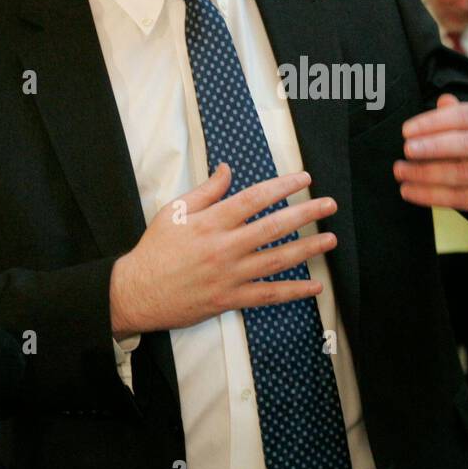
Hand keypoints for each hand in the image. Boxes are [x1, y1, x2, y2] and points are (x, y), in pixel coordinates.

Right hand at [109, 164, 336, 337]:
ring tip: (331, 239)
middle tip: (330, 205)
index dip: (283, 186)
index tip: (304, 178)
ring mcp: (229, 275)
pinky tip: (314, 287)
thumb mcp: (174, 211)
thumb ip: (205, 191)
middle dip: (306, 213)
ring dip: (308, 249)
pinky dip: (293, 291)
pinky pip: (268, 295)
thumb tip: (227, 169)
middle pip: (274, 226)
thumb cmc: (154, 249)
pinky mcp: (230, 299)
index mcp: (211, 221)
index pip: (255, 198)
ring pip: (277, 259)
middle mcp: (224, 246)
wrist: (136, 292)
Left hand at [394, 94, 467, 228]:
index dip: (434, 122)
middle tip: (406, 149)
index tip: (407, 130)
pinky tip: (409, 191)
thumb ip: (463, 115)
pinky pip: (458, 199)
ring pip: (459, 175)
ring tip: (400, 171)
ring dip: (424, 174)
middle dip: (432, 147)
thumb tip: (442, 101)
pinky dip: (430, 196)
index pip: (465, 117)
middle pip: (465, 145)